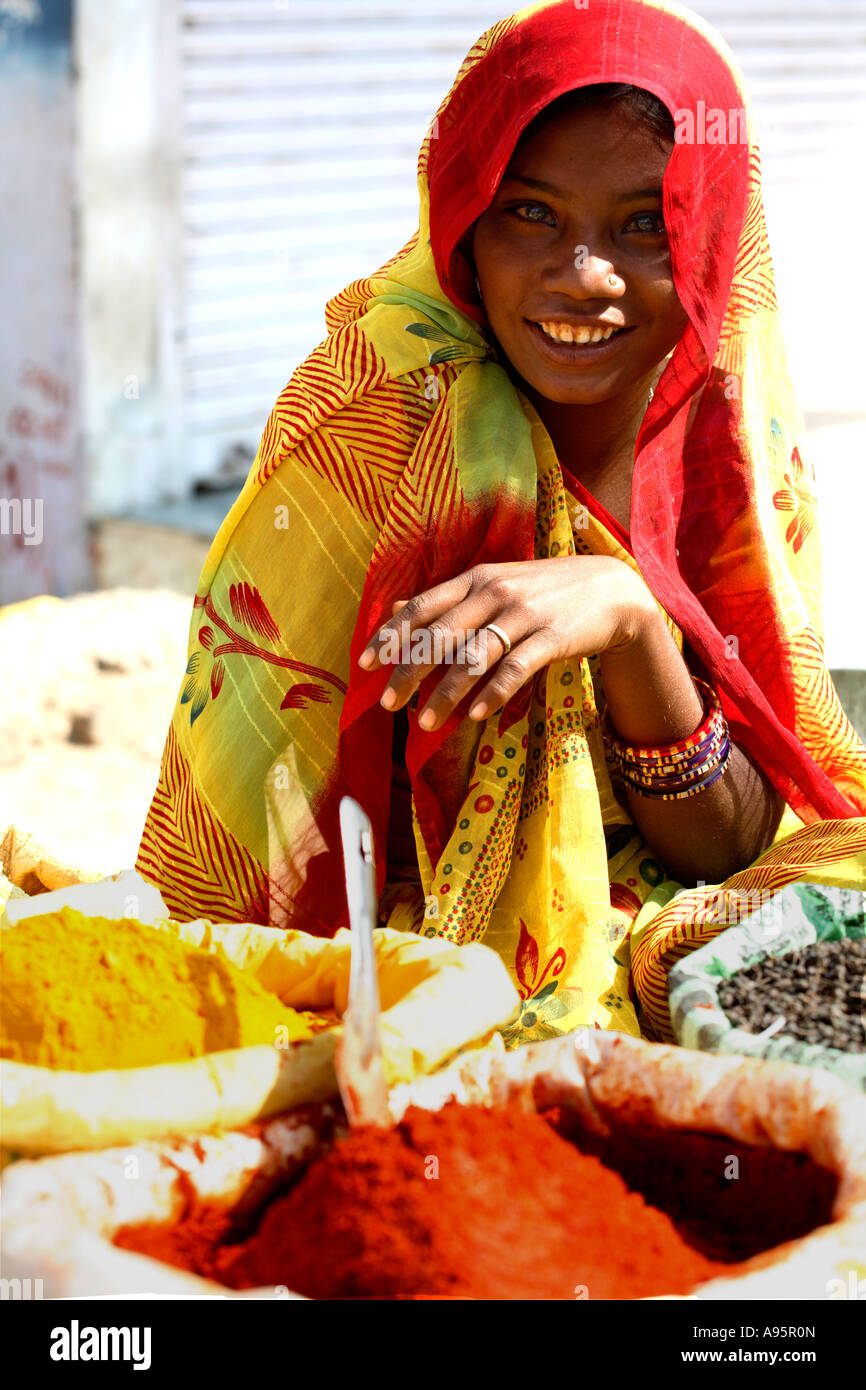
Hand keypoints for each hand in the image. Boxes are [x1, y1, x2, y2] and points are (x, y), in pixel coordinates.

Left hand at [358, 557, 653, 730]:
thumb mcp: (493, 585)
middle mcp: (495, 592)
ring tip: (425, 723)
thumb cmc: (544, 591)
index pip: (422, 607)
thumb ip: (447, 600)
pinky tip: (475, 716)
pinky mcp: (552, 637)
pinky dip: (492, 694)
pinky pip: (515, 669)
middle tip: (387, 704)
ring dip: (446, 694)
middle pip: (440, 636)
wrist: (611, 591)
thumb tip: (395, 609)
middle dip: (408, 672)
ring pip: (474, 657)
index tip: (365, 664)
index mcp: (476, 579)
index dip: (390, 636)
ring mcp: (524, 614)